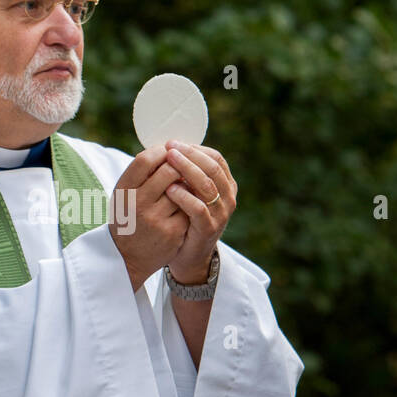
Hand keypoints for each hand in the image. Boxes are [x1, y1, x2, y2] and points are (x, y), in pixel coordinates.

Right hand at [109, 145, 189, 290]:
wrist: (126, 257)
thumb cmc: (127, 218)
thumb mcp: (123, 194)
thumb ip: (140, 173)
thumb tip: (168, 147)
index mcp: (123, 191)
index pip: (145, 160)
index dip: (161, 151)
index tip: (168, 151)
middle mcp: (137, 204)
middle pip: (169, 170)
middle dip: (180, 165)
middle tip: (182, 165)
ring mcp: (156, 219)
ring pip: (184, 188)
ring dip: (188, 183)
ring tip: (185, 184)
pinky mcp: (173, 232)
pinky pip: (190, 207)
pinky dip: (191, 203)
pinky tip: (187, 205)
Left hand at [161, 141, 236, 283]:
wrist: (189, 254)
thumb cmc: (187, 217)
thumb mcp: (191, 192)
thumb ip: (188, 173)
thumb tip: (170, 146)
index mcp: (226, 184)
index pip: (215, 158)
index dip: (195, 148)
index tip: (173, 142)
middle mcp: (228, 197)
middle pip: (212, 168)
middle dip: (189, 155)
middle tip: (170, 147)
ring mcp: (221, 214)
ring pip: (207, 186)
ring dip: (186, 170)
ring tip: (168, 161)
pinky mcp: (209, 229)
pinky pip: (198, 208)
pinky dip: (184, 196)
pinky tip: (169, 188)